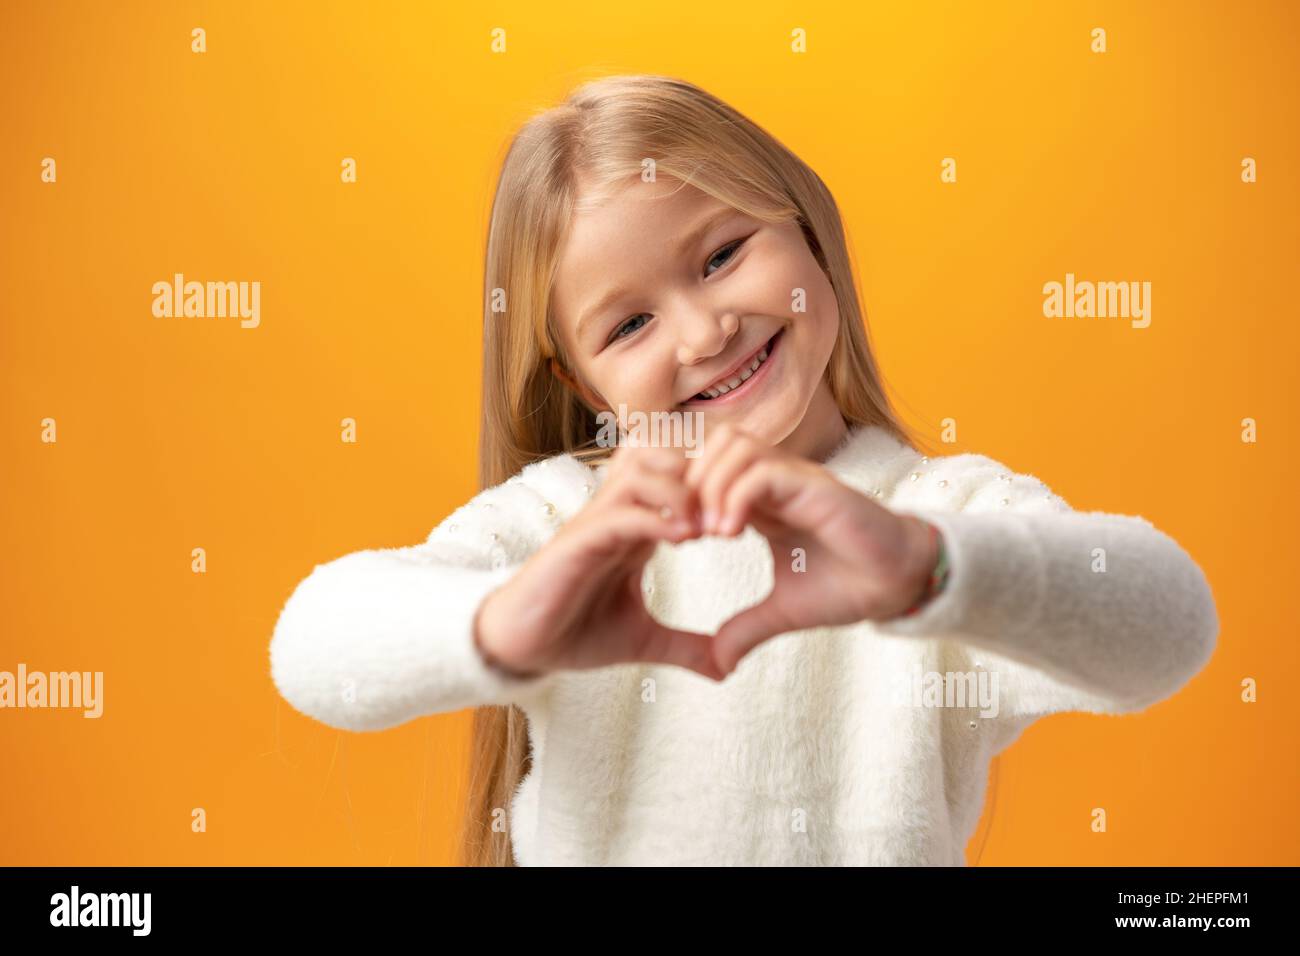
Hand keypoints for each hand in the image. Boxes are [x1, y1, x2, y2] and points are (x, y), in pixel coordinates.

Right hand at [473, 443, 725, 681]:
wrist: (521, 647)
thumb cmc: (575, 633)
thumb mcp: (644, 640)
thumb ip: (686, 646)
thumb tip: (727, 668)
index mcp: (634, 528)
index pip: (676, 480)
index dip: (712, 489)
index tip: (744, 520)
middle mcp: (616, 515)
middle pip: (661, 456)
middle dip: (700, 478)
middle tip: (728, 516)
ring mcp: (595, 523)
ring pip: (641, 473)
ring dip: (680, 493)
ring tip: (707, 528)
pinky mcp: (578, 541)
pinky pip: (620, 512)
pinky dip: (655, 518)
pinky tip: (684, 539)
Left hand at [685, 423, 938, 675]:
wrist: (899, 586)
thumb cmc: (848, 587)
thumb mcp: (783, 611)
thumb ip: (746, 629)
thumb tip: (717, 663)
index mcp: (763, 501)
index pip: (708, 469)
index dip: (684, 496)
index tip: (673, 539)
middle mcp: (776, 481)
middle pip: (713, 446)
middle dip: (689, 484)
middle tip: (684, 532)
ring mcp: (796, 479)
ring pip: (733, 447)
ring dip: (710, 486)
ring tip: (707, 533)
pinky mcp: (816, 487)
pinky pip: (762, 471)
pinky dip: (736, 496)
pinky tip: (729, 533)